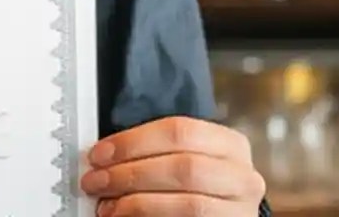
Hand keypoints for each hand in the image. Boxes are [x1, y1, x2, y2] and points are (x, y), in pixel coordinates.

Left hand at [81, 116, 264, 215]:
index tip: (99, 154)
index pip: (179, 131)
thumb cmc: (191, 186)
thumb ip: (150, 153)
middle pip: (182, 167)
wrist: (215, 215)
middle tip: (95, 182)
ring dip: (138, 204)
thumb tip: (101, 157)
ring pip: (189, 204)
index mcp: (229, 144)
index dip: (133, 141)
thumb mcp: (179, 159)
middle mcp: (242, 176)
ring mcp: (240, 209)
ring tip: (107, 207)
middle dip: (131, 174)